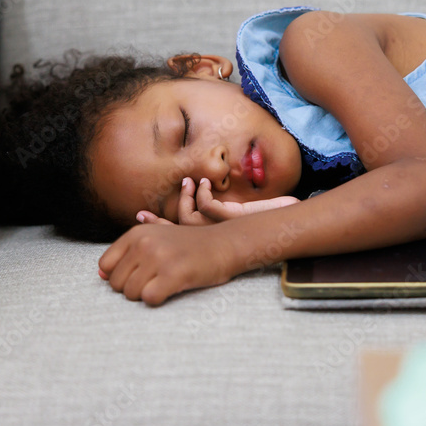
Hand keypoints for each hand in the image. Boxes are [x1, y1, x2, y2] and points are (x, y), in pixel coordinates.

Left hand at [97, 224, 238, 305]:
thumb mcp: (157, 238)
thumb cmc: (190, 245)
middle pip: (117, 283)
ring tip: (166, 283)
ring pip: (131, 294)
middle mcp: (144, 243)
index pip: (105, 266)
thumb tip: (99, 274)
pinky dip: (159, 300)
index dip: (121, 276)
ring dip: (147, 294)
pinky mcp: (173, 274)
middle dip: (134, 288)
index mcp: (136, 233)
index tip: (141, 274)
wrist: (225, 244)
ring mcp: (159, 258)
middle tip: (157, 280)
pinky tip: (172, 289)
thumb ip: (128, 253)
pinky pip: (149, 299)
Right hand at [136, 177, 299, 225]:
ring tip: (188, 183)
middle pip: (175, 235)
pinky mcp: (230, 218)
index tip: (140, 217)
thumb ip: (212, 217)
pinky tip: (204, 182)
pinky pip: (206, 205)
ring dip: (184, 199)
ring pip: (188, 219)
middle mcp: (212, 240)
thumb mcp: (229, 221)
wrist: (285, 223)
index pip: (176, 241)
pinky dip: (202, 192)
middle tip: (141, 214)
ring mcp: (220, 230)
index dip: (156, 231)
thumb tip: (195, 203)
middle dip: (156, 224)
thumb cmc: (260, 223)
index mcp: (208, 243)